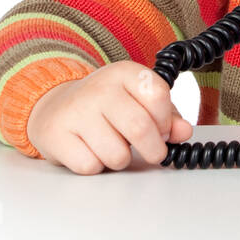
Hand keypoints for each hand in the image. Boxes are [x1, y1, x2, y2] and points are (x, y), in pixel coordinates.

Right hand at [25, 61, 193, 173]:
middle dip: (154, 150)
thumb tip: (184, 131)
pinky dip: (96, 166)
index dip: (165, 121)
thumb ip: (168, 116)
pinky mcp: (57, 136)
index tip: (161, 129)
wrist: (55, 108)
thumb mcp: (139, 101)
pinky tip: (90, 150)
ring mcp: (76, 112)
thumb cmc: (106, 107)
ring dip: (121, 160)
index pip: (158, 96)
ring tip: (113, 146)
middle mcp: (99, 88)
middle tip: (153, 152)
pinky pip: (91, 166)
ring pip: (116, 155)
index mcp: (124, 73)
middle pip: (140, 128)